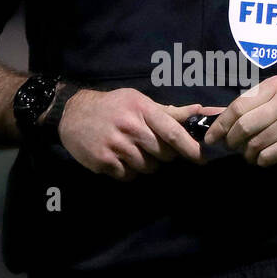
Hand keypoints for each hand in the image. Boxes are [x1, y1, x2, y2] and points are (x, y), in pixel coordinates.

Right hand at [58, 88, 224, 180]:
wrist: (72, 113)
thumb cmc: (113, 106)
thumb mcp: (139, 101)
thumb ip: (169, 111)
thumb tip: (200, 111)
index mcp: (142, 109)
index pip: (172, 132)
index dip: (190, 148)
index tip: (203, 159)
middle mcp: (130, 127)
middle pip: (163, 154)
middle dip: (164, 154)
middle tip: (151, 146)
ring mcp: (116, 145)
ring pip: (147, 167)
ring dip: (145, 163)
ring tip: (131, 150)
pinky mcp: (103, 161)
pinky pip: (129, 176)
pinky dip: (128, 171)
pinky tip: (119, 158)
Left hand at [202, 74, 276, 165]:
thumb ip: (252, 104)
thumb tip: (215, 119)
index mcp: (276, 86)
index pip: (239, 106)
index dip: (221, 124)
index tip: (211, 137)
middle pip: (245, 126)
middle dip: (232, 141)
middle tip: (231, 147)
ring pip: (256, 143)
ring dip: (248, 153)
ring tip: (250, 154)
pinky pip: (270, 155)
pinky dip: (261, 160)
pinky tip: (264, 158)